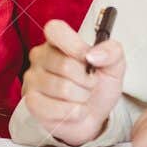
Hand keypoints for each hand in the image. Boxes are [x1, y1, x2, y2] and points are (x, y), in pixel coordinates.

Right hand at [20, 18, 125, 146]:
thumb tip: (93, 55)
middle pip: (65, 65)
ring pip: (63, 89)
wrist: (93, 116)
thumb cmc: (98, 87)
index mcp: (57, 41)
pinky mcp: (31, 102)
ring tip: (81, 97)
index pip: (55, 30)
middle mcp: (39, 56)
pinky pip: (57, 108)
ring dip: (82, 98)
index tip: (89, 60)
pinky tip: (73, 110)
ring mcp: (32, 79)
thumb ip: (112, 51)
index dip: (75, 47)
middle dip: (87, 80)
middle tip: (89, 84)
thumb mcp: (114, 66)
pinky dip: (74, 113)